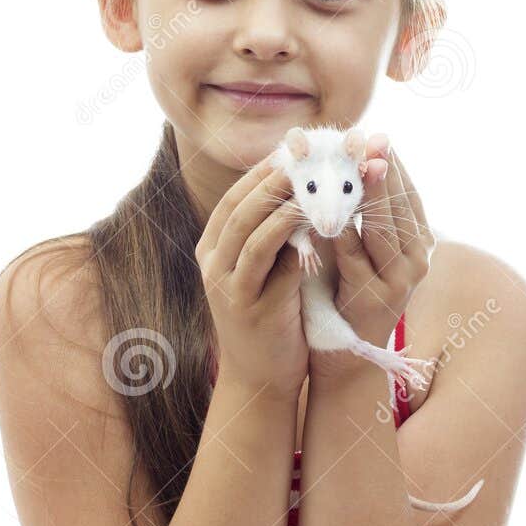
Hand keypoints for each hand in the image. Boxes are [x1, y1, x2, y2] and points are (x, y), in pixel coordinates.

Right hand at [195, 154, 309, 400]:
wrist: (261, 378)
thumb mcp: (267, 269)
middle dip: (272, 176)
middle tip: (305, 152)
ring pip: (248, 228)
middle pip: (240, 206)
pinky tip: (312, 219)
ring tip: (310, 177)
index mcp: (214, 248)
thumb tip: (304, 186)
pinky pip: (266, 260)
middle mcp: (212, 262)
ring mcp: (225, 284)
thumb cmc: (272, 317)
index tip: (294, 148)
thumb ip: (275, 234)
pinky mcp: (245, 305)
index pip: (236, 197)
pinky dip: (288, 234)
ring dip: (280, 199)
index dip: (263, 170)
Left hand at [318, 134, 435, 363]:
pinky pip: (358, 258)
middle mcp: (416, 261)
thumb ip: (364, 211)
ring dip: (371, 195)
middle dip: (384, 172)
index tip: (377, 136)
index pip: (410, 195)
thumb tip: (355, 158)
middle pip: (400, 207)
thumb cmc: (348, 289)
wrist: (344, 351)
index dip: (395, 165)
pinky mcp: (373, 299)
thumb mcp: (363, 247)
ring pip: (383, 229)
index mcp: (418, 244)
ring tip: (360, 166)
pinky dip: (345, 233)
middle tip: (372, 140)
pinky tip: (332, 212)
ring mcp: (399, 282)